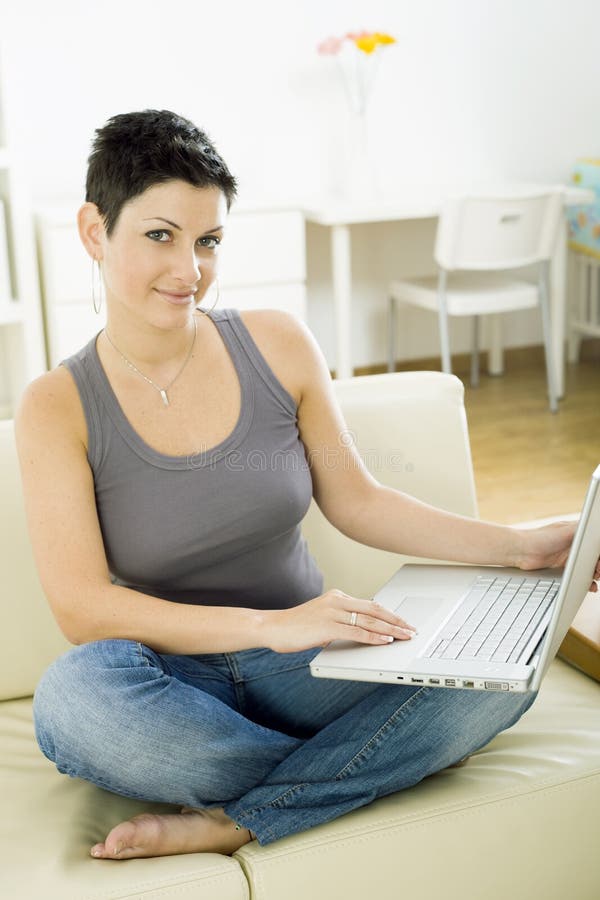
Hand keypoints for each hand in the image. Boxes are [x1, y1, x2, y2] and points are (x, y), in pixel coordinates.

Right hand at [266, 589, 417, 653]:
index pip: (370, 604)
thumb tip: (359, 634)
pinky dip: (373, 636)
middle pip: (374, 609)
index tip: (403, 622)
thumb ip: (340, 622)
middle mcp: (337, 600)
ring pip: (369, 620)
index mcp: (337, 597)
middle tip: (411, 629)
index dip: (389, 614)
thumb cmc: (295, 626)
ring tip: (404, 635)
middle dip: (396, 620)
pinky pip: (356, 631)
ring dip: (390, 629)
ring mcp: (332, 612)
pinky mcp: (327, 626)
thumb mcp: (322, 619)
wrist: (272, 627)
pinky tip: (385, 641)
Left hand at [517, 521, 599, 591]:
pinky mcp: (564, 567)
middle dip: (599, 564)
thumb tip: (593, 523)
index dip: (599, 552)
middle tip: (599, 571)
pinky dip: (586, 581)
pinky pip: (579, 575)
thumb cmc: (540, 537)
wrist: (521, 551)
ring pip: (588, 566)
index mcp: (576, 532)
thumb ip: (580, 529)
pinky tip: (590, 585)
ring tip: (596, 578)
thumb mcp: (564, 530)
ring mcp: (569, 556)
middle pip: (594, 555)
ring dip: (595, 573)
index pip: (594, 541)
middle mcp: (574, 543)